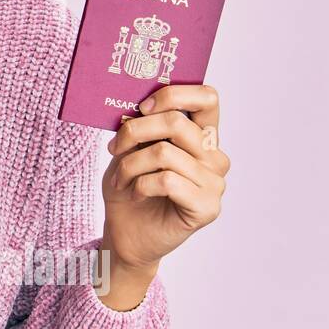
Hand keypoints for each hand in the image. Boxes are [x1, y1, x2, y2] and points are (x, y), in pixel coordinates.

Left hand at [100, 83, 229, 272]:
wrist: (126, 233)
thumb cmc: (129, 188)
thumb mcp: (128, 150)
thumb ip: (141, 128)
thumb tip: (136, 108)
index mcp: (200, 137)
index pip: (207, 97)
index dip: (173, 94)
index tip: (142, 107)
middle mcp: (214, 157)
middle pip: (176, 123)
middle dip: (134, 131)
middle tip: (114, 147)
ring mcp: (215, 183)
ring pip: (164, 153)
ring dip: (130, 164)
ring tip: (120, 178)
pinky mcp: (207, 207)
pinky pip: (167, 181)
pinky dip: (141, 184)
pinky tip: (135, 193)